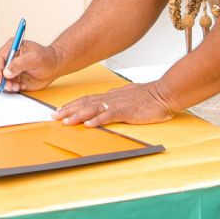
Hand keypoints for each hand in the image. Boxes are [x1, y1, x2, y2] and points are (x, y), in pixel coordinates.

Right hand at [0, 38, 62, 92]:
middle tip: (7, 86)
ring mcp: (9, 68)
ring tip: (16, 86)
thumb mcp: (35, 58)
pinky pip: (5, 85)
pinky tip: (20, 86)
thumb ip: (20, 64)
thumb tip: (6, 72)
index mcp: (11, 47)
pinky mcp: (12, 77)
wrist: (54, 67)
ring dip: (4, 85)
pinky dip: (10, 88)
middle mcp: (8, 57)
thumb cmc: (47, 58)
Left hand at [52, 83, 177, 127]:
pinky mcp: (126, 111)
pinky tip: (89, 125)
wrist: (165, 93)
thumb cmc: (150, 96)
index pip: (87, 100)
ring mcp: (118, 104)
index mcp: (112, 96)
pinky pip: (109, 116)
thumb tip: (108, 104)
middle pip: (85, 103)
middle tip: (54, 116)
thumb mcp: (130, 96)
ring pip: (93, 109)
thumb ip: (118, 100)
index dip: (73, 105)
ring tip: (66, 122)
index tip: (60, 110)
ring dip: (78, 116)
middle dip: (68, 110)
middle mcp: (111, 98)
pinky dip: (98, 120)